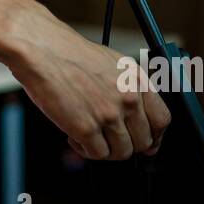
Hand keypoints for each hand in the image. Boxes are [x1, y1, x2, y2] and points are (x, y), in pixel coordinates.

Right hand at [8, 0, 171, 159]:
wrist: (41, 49)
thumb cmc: (68, 54)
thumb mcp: (112, 64)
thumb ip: (129, 89)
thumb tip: (137, 118)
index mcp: (137, 80)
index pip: (162, 120)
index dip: (154, 136)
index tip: (147, 141)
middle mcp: (127, 98)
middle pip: (143, 141)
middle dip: (127, 146)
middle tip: (110, 140)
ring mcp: (108, 114)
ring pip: (122, 152)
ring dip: (106, 150)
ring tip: (90, 138)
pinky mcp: (86, 128)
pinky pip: (97, 155)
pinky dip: (86, 151)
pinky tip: (75, 138)